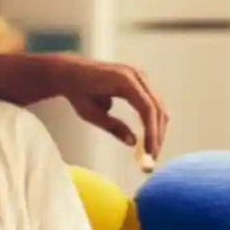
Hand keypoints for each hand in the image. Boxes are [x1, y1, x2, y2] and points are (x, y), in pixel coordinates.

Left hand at [47, 54, 169, 159]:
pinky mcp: (140, 82)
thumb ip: (112, 127)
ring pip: (158, 106)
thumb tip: (133, 143)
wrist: (71, 72)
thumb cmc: (77, 92)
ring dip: (158, 129)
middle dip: (157, 134)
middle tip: (152, 158)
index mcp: (124, 80)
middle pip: (156, 108)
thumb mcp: (90, 113)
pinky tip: (151, 137)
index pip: (147, 108)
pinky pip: (152, 102)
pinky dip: (154, 120)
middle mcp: (136, 75)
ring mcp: (140, 77)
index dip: (151, 132)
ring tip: (151, 151)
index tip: (149, 152)